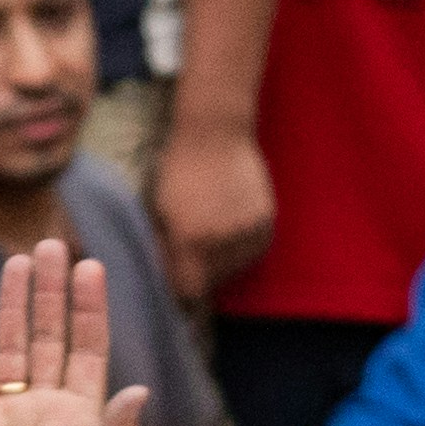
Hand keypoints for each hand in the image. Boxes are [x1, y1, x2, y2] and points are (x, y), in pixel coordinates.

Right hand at [0, 242, 146, 425]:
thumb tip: (140, 391)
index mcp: (83, 418)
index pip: (88, 349)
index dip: (89, 308)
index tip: (89, 266)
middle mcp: (47, 409)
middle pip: (49, 337)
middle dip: (50, 293)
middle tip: (50, 244)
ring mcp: (8, 417)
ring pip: (11, 349)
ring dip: (13, 307)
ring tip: (16, 262)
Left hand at [150, 107, 272, 310]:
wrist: (216, 134)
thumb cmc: (178, 170)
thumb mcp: (158, 211)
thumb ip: (163, 249)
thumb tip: (164, 279)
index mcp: (191, 241)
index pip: (189, 290)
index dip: (180, 290)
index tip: (176, 283)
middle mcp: (223, 241)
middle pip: (213, 282)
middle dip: (200, 275)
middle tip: (191, 257)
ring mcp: (249, 231)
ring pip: (236, 268)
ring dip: (222, 263)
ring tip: (211, 240)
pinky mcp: (266, 221)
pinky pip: (253, 250)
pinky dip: (241, 248)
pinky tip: (229, 231)